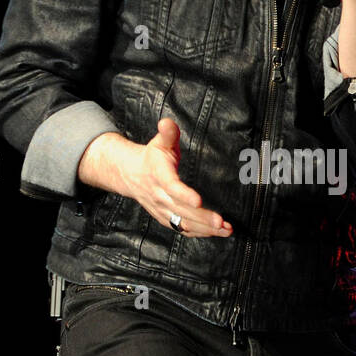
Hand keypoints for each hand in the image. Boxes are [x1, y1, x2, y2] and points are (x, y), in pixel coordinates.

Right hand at [120, 118, 233, 238]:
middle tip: (221, 222)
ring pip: (183, 223)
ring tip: (225, 229)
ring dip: (205, 229)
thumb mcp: (158, 142)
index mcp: (158, 176)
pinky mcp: (165, 218)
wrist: (130, 175)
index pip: (171, 187)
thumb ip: (167, 133)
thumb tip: (167, 122)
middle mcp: (159, 196)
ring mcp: (162, 210)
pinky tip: (216, 232)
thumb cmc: (151, 158)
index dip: (184, 195)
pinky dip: (199, 233)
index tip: (198, 201)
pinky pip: (182, 229)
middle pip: (180, 210)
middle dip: (202, 218)